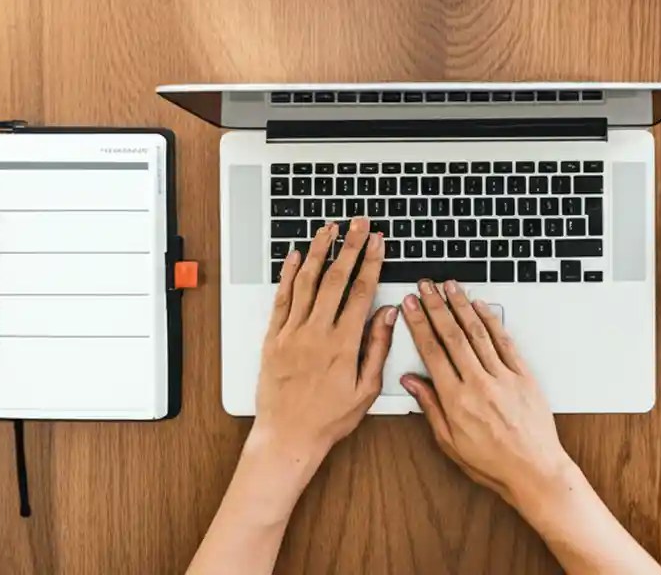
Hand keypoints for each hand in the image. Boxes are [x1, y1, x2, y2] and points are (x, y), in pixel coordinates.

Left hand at [253, 217, 395, 462]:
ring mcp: (291, 332)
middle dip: (349, 245)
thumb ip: (377, 348)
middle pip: (335, 277)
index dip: (371, 261)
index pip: (361, 291)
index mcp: (342, 344)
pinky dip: (288, 273)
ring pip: (306, 280)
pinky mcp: (273, 337)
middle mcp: (315, 332)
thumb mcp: (366, 389)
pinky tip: (296, 256)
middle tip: (358, 223)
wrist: (287, 436)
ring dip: (319, 251)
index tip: (377, 242)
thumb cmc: (328, 419)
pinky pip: (281, 297)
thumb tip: (387, 315)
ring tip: (329, 229)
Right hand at [399, 280, 573, 505]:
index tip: (409, 306)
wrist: (534, 471)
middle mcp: (479, 384)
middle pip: (452, 335)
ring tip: (448, 286)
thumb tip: (412, 382)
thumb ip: (430, 407)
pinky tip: (479, 306)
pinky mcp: (523, 376)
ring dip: (460, 306)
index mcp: (456, 400)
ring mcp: (503, 377)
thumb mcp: (449, 443)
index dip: (418, 324)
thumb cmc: (492, 463)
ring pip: (477, 332)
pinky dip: (491, 321)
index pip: (432, 351)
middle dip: (435, 306)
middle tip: (425, 287)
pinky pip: (504, 342)